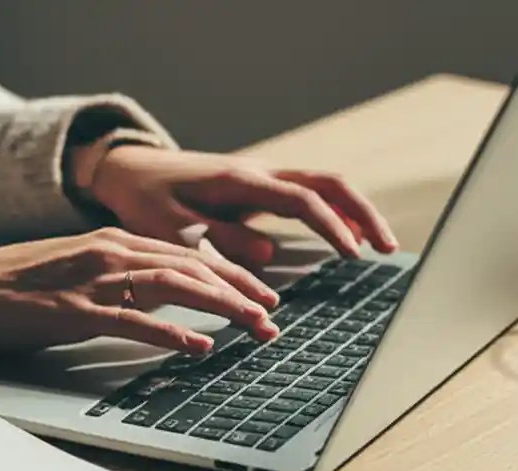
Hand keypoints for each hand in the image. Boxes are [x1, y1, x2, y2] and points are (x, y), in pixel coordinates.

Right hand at [0, 228, 279, 355]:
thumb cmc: (20, 286)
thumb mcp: (82, 269)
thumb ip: (124, 275)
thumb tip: (167, 294)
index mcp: (115, 239)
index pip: (189, 254)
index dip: (232, 274)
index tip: (263, 295)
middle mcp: (111, 251)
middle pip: (193, 266)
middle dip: (240, 291)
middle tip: (273, 315)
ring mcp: (94, 279)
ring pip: (175, 286)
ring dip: (222, 307)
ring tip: (254, 327)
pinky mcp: (76, 311)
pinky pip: (135, 321)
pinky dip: (173, 333)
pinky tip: (200, 346)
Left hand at [84, 146, 397, 266]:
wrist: (129, 169)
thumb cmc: (145, 200)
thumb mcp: (171, 227)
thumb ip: (219, 241)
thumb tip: (268, 254)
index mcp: (240, 181)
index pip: (302, 199)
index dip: (331, 226)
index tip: (353, 255)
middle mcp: (259, 173)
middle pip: (329, 183)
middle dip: (363, 213)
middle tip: (388, 247)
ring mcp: (263, 177)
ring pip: (325, 185)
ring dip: (356, 212)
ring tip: (380, 246)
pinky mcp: (261, 187)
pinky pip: (309, 194)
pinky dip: (336, 212)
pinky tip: (349, 236)